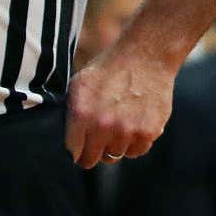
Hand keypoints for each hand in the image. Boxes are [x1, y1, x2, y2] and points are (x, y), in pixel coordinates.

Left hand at [67, 46, 175, 168]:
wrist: (145, 56)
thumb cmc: (108, 70)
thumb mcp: (78, 85)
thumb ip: (70, 113)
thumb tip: (67, 140)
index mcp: (81, 115)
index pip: (73, 152)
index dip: (75, 152)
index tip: (78, 149)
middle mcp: (103, 126)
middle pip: (92, 160)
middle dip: (92, 153)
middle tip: (96, 143)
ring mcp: (127, 131)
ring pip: (114, 156)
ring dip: (114, 146)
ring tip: (116, 127)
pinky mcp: (149, 132)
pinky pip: (136, 151)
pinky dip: (134, 144)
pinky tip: (132, 127)